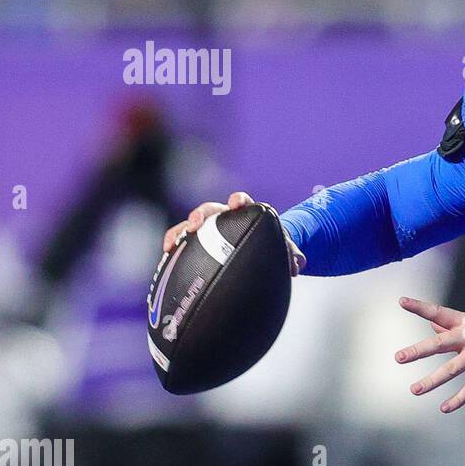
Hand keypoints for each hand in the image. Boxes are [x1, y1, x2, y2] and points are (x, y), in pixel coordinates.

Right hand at [162, 191, 305, 276]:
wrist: (258, 250)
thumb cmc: (271, 246)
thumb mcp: (283, 250)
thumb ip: (292, 255)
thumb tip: (298, 265)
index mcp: (246, 214)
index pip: (241, 202)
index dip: (238, 200)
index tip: (236, 202)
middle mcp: (223, 217)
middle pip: (210, 209)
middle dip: (201, 213)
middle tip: (196, 223)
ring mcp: (207, 229)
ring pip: (190, 225)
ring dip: (180, 230)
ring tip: (172, 243)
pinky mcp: (196, 242)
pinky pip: (181, 242)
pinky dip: (173, 246)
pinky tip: (166, 256)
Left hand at [394, 297, 464, 412]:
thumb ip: (451, 325)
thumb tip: (430, 322)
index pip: (439, 312)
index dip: (420, 307)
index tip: (402, 302)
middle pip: (441, 343)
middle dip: (419, 351)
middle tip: (399, 357)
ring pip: (452, 369)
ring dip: (432, 380)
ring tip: (415, 389)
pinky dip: (458, 399)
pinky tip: (445, 407)